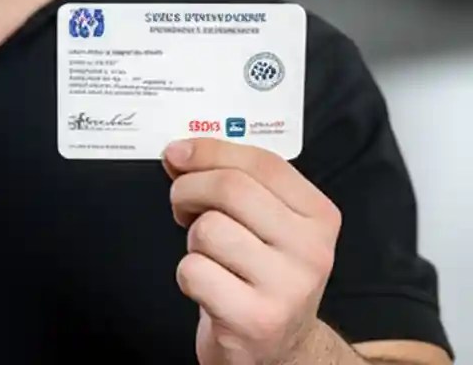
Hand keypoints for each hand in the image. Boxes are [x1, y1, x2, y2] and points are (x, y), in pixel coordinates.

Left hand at [162, 138, 342, 364]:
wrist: (279, 350)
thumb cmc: (261, 278)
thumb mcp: (262, 224)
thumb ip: (229, 182)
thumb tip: (179, 153)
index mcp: (319, 217)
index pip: (263, 163)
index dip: (211, 151)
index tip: (177, 152)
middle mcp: (312, 250)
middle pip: (231, 188)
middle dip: (188, 189)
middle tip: (181, 204)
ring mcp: (288, 287)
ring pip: (208, 229)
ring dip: (192, 240)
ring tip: (209, 256)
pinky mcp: (255, 319)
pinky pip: (194, 271)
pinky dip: (188, 275)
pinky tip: (209, 287)